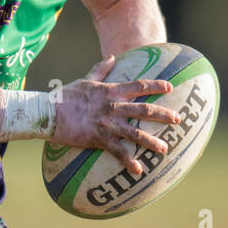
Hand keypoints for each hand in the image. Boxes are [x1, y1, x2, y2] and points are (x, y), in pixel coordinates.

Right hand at [55, 54, 181, 175]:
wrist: (49, 112)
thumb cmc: (66, 96)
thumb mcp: (86, 80)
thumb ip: (101, 69)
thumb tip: (112, 57)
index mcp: (111, 91)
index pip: (139, 86)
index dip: (156, 86)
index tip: (170, 87)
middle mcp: (113, 106)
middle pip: (144, 109)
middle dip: (163, 114)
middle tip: (178, 119)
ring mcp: (107, 123)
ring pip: (135, 132)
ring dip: (152, 142)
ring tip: (164, 149)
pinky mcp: (98, 138)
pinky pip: (117, 151)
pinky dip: (128, 161)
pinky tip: (138, 170)